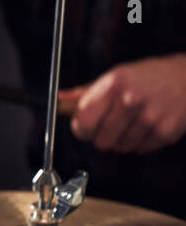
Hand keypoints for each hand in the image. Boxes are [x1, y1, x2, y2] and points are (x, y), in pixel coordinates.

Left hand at [58, 55, 185, 153]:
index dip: (80, 129)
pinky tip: (146, 126)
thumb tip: (60, 100)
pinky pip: (140, 149)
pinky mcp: (165, 132)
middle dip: (101, 136)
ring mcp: (149, 118)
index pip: (83, 120)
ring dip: (122, 140)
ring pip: (119, 147)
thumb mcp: (116, 75)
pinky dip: (140, 142)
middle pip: (100, 140)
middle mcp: (131, 101)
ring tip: (132, 122)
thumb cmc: (150, 76)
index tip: (83, 128)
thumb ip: (86, 92)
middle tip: (110, 125)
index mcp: (114, 84)